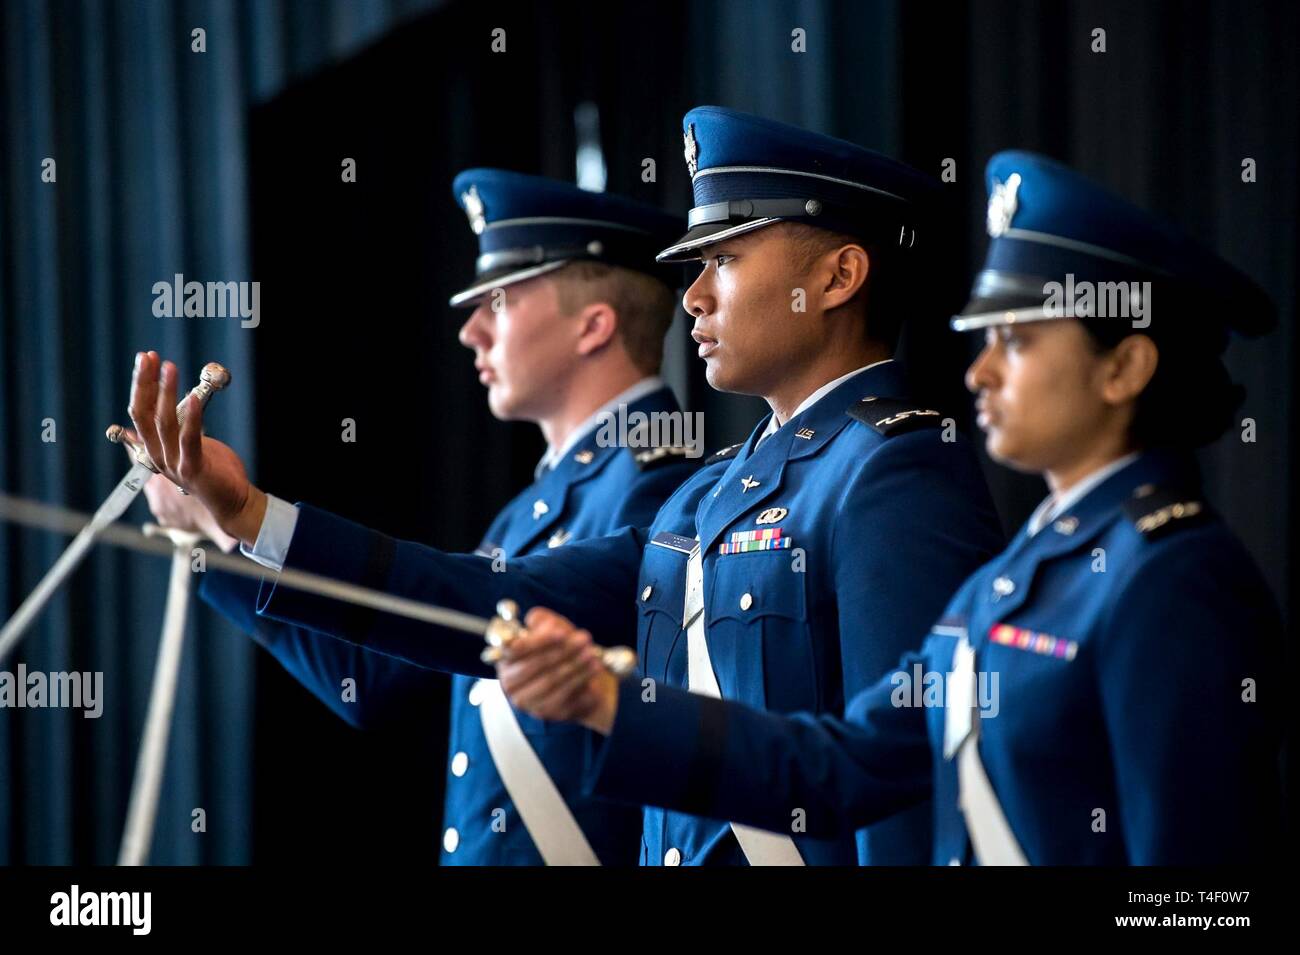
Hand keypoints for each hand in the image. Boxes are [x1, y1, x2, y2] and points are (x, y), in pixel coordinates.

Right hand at [128, 351, 265, 546]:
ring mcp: (173, 463)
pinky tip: (191, 397)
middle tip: (147, 356)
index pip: (139, 412)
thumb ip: (177, 427)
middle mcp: (158, 455)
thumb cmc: (214, 470)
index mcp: (155, 448)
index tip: (145, 359)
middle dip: (144, 383)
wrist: (233, 501)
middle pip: (143, 414)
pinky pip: (189, 439)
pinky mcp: (192, 469)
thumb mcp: (190, 444)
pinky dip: (190, 417)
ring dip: (166, 392)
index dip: (141, 384)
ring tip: (170, 367)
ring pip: (163, 423)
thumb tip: (169, 403)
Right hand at [496, 607, 618, 734]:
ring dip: (574, 666)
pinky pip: (562, 697)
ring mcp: (525, 700)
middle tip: (584, 639)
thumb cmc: (562, 650)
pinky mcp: (543, 712)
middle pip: (533, 666)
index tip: (562, 633)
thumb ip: (544, 621)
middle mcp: (509, 682)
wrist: (581, 681)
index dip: (538, 641)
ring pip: (549, 681)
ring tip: (592, 654)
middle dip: (562, 651)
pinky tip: (593, 670)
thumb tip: (535, 618)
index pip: (514, 649)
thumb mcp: (555, 629)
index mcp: (505, 658)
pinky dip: (580, 681)